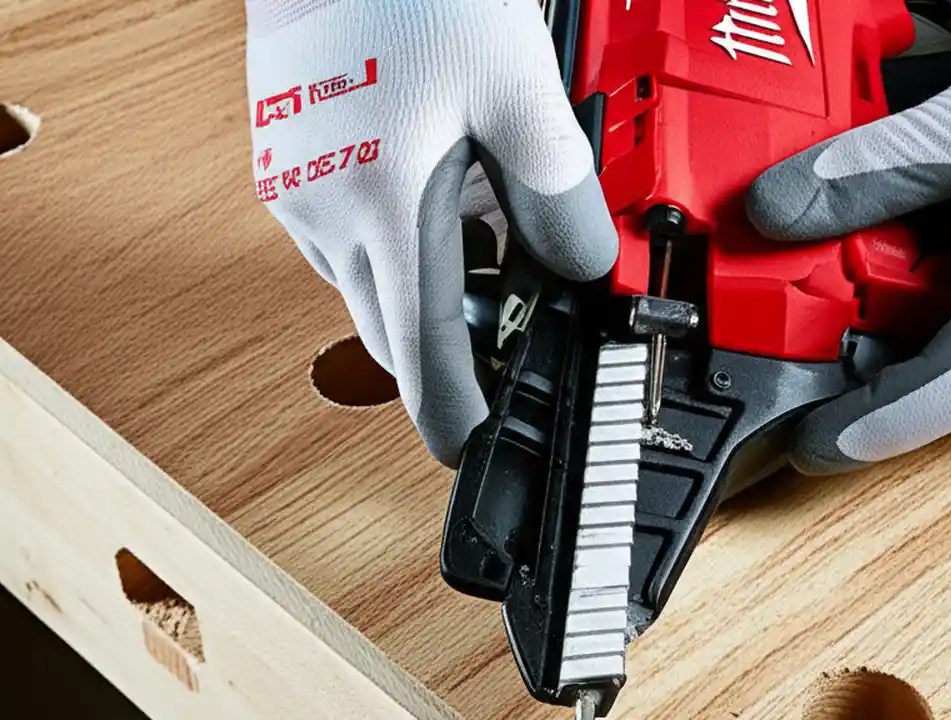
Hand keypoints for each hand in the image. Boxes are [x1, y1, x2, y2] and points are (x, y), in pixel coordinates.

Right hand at [245, 1, 614, 466]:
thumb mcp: (520, 91)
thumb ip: (559, 194)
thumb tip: (582, 266)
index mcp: (383, 212)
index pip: (420, 356)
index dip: (451, 416)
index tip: (472, 450)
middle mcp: (328, 220)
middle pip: (395, 333)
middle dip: (452, 349)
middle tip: (510, 325)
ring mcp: (299, 197)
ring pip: (372, 288)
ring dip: (429, 289)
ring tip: (486, 229)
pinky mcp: (288, 173)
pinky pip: (350, 242)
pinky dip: (400, 245)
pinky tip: (439, 192)